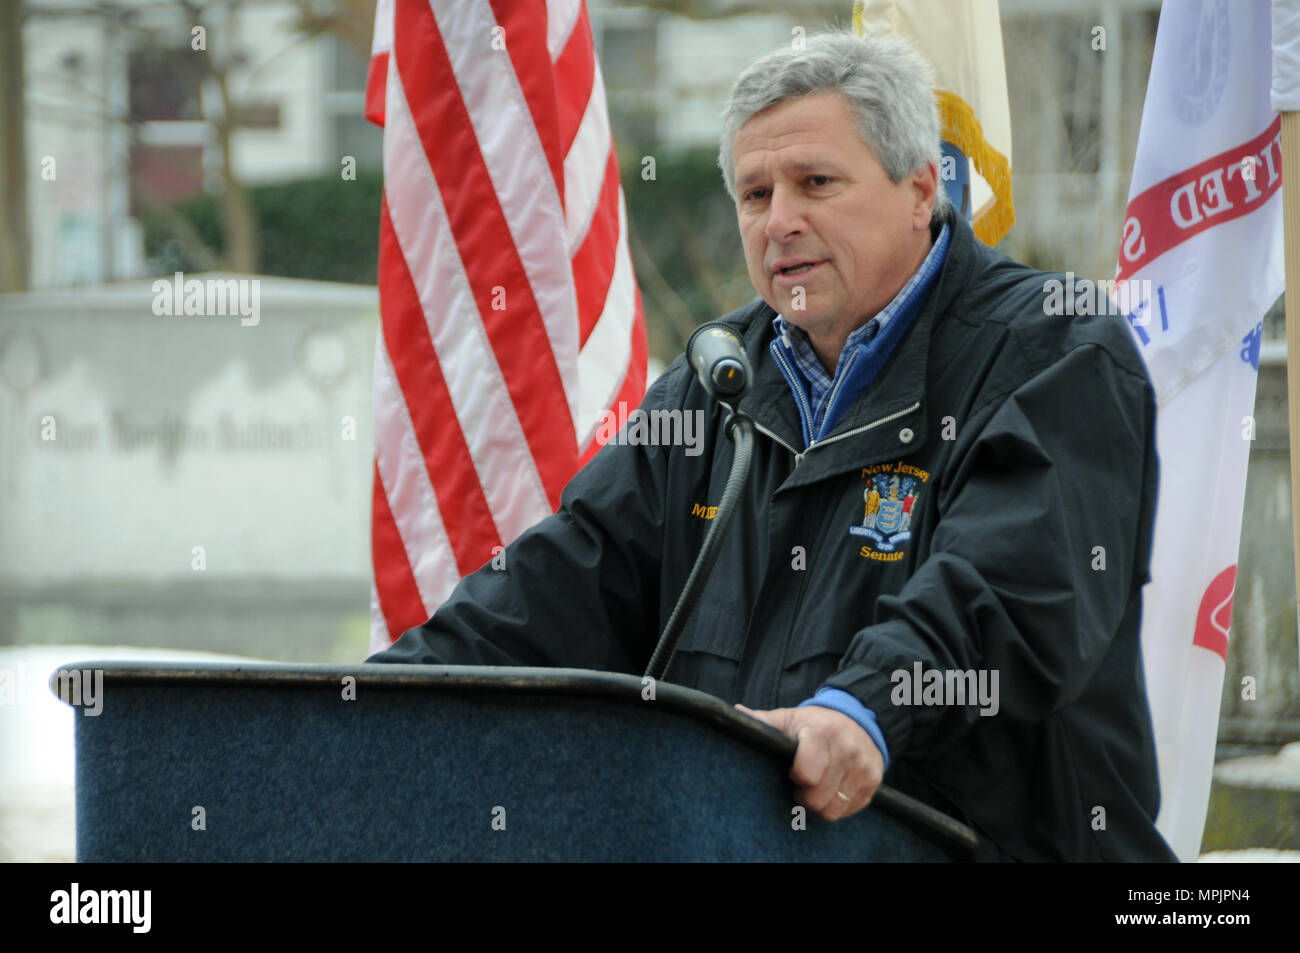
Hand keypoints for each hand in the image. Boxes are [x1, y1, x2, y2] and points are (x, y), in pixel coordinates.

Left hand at [736, 703, 883, 821]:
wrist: (859, 717)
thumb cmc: (815, 723)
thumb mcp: (789, 718)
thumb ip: (763, 721)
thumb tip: (735, 713)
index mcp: (821, 733)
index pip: (807, 773)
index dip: (796, 778)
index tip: (792, 772)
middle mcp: (846, 750)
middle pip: (817, 798)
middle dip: (804, 796)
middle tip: (801, 785)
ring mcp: (863, 767)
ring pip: (833, 809)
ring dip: (821, 804)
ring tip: (816, 787)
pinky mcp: (874, 781)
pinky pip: (850, 809)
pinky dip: (838, 804)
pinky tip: (832, 788)